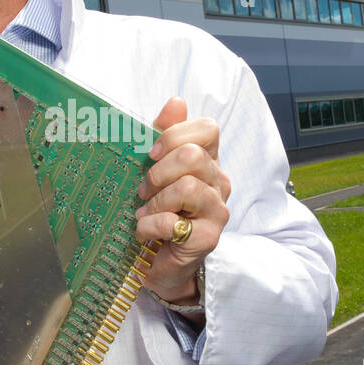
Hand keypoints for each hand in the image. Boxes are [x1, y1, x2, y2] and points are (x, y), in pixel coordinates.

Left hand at [133, 97, 230, 304]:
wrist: (162, 263)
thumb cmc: (160, 213)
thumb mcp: (158, 171)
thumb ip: (166, 136)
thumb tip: (176, 102)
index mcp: (209, 162)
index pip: (208, 129)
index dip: (175, 135)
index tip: (152, 153)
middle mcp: (219, 183)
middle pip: (193, 156)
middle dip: (159, 171)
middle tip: (144, 189)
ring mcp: (217, 211)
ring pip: (186, 187)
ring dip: (154, 201)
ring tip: (145, 211)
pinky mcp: (208, 238)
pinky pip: (173, 222)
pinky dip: (149, 225)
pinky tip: (145, 232)